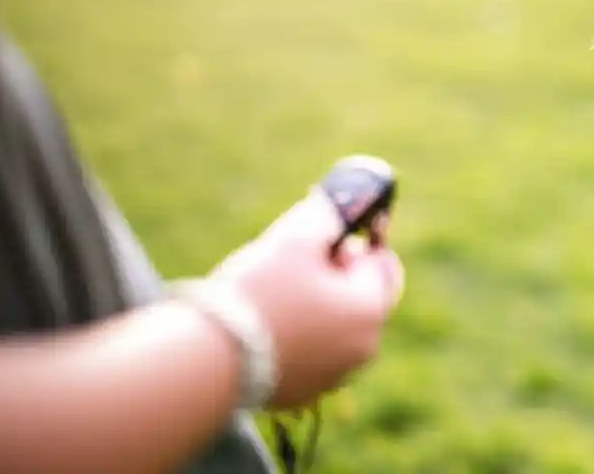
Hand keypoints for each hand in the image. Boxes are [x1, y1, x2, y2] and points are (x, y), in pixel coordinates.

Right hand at [209, 191, 403, 408]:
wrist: (210, 360)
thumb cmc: (258, 293)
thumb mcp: (296, 238)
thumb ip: (328, 214)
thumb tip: (340, 204)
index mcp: (371, 308)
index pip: (382, 263)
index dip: (361, 241)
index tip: (336, 230)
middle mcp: (364, 346)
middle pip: (362, 295)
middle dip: (339, 272)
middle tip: (302, 257)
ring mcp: (336, 373)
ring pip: (337, 323)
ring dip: (319, 302)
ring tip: (277, 288)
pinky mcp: (307, 390)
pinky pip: (314, 351)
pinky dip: (301, 332)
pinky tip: (267, 320)